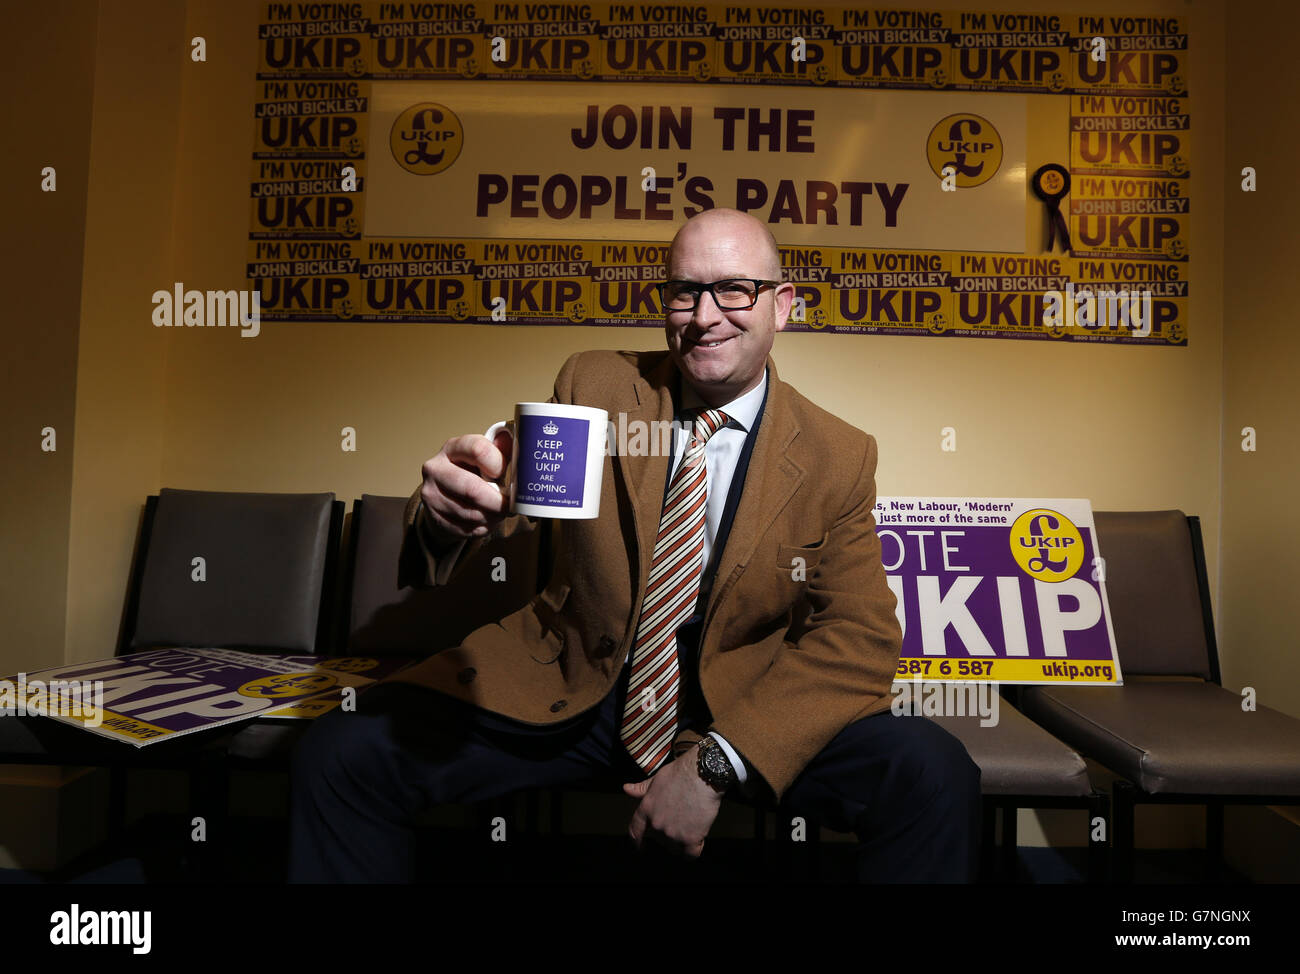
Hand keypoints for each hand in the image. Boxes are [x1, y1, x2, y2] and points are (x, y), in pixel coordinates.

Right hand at [418, 428, 513, 544]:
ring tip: (498, 513)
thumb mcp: (484, 456)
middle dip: (497, 502)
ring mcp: (431, 494)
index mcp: (452, 448)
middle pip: (472, 489)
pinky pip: (465, 529)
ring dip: (492, 517)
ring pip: (471, 513)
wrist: (446, 495)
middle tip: (509, 505)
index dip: (499, 465)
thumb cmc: (472, 472)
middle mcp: (436, 469)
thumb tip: (519, 447)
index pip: (479, 450)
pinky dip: (482, 527)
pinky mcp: (433, 517)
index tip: (506, 475)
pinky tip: (485, 520)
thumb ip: (501, 451)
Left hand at [623, 748, 723, 857]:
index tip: (640, 846)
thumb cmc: (680, 773)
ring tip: (688, 829)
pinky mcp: (691, 838)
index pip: (635, 830)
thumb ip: (641, 789)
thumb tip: (626, 789)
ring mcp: (673, 833)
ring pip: (674, 848)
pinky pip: (690, 855)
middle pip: (658, 840)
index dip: (637, 841)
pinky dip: (693, 852)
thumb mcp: (656, 779)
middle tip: (678, 823)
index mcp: (646, 809)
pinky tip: (696, 844)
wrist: (702, 775)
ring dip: (679, 843)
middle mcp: (657, 824)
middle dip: (666, 835)